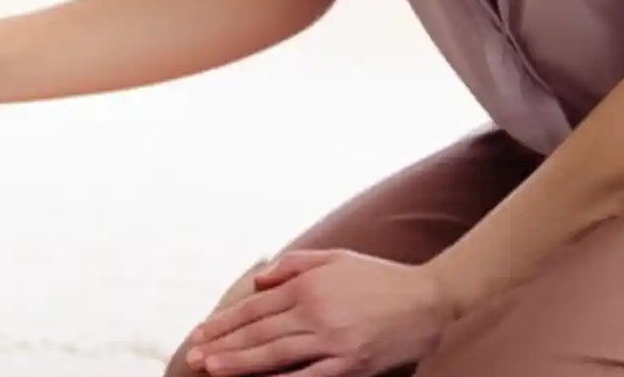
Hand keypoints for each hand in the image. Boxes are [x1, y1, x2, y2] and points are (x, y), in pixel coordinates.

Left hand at [185, 250, 454, 376]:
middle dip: (223, 346)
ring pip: (277, 355)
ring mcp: (334, 341)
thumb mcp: (333, 258)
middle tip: (195, 358)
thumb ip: (292, 265)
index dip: (224, 322)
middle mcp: (316, 312)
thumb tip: (258, 283)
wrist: (429, 298)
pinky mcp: (352, 364)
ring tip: (213, 369)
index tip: (200, 333)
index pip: (255, 308)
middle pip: (259, 333)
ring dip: (241, 364)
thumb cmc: (378, 277)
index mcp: (308, 286)